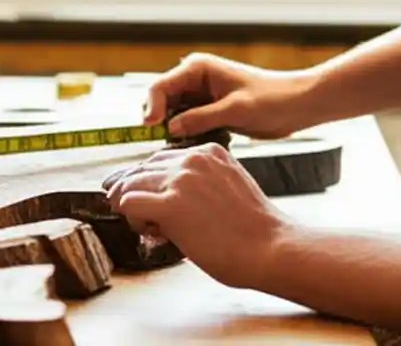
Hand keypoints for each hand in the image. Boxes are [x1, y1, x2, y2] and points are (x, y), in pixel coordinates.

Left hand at [104, 142, 290, 288]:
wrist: (272, 249)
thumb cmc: (254, 230)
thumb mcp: (230, 186)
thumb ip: (201, 182)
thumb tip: (170, 196)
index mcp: (208, 151)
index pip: (161, 159)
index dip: (153, 184)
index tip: (155, 204)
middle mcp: (192, 158)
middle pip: (142, 169)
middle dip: (139, 195)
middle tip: (149, 220)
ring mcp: (180, 179)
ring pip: (130, 185)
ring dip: (135, 208)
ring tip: (153, 229)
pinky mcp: (170, 204)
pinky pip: (128, 203)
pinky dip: (133, 220)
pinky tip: (153, 232)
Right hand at [145, 53, 322, 139]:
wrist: (298, 104)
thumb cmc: (272, 99)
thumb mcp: (235, 110)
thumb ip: (200, 118)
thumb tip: (170, 129)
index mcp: (197, 68)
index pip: (160, 86)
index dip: (152, 107)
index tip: (153, 128)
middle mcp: (194, 79)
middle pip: (162, 101)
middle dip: (161, 121)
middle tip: (167, 142)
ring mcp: (201, 96)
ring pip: (173, 115)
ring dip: (175, 130)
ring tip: (183, 145)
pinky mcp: (209, 111)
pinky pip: (187, 124)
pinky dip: (188, 135)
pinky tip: (196, 144)